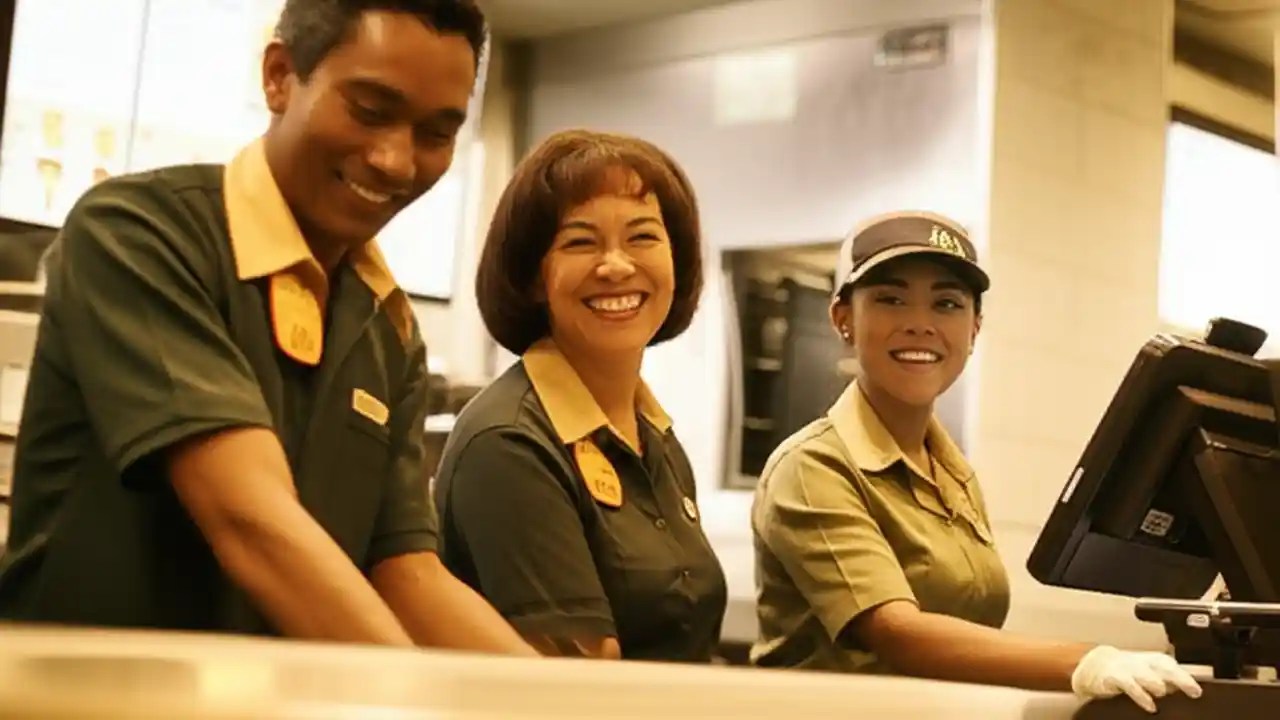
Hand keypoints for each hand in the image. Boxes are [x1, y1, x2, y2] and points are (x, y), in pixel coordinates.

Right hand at [1071, 645, 1202, 712]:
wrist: (1093, 665)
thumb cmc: (1126, 672)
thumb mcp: (1147, 673)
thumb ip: (1166, 681)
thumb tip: (1186, 690)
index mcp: (1152, 661)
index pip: (1171, 665)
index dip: (1185, 676)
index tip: (1197, 691)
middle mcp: (1142, 663)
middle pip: (1164, 666)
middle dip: (1179, 677)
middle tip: (1193, 690)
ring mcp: (1127, 669)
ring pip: (1145, 673)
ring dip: (1156, 682)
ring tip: (1163, 691)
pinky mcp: (1114, 677)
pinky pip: (1129, 685)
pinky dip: (1141, 695)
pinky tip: (1150, 705)